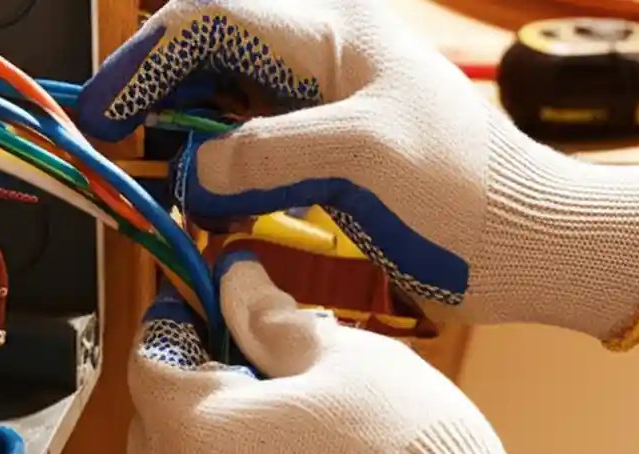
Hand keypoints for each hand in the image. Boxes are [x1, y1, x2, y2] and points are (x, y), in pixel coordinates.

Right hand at [81, 0, 638, 344]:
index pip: (213, 21)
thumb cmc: (471, 194)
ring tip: (160, 180)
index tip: (106, 112)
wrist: (531, 245)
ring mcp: (331, 112)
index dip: (148, 61)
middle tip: (118, 144)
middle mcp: (328, 64)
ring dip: (188, 140)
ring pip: (230, 108)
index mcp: (336, 37)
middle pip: (212, 58)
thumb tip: (195, 172)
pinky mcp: (336, 162)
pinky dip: (225, 176)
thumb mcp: (361, 159)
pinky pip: (258, 154)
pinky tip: (212, 205)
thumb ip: (266, 154)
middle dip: (159, 95)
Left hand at [127, 252, 638, 453]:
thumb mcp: (348, 362)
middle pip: (160, 434)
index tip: (212, 304)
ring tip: (302, 438)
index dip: (175, 324)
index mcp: (194, 435)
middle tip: (258, 365)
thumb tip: (240, 286)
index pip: (150, 362)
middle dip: (195, 393)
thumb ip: (278, 321)